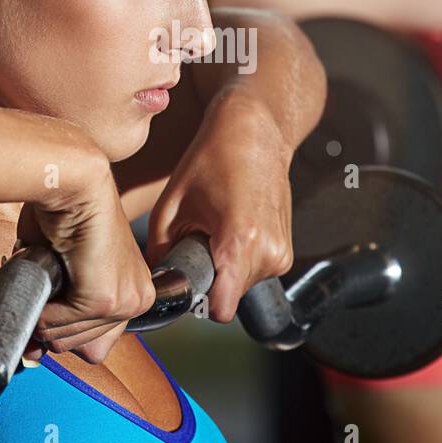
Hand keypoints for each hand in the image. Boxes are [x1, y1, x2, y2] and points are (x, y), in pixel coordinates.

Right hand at [15, 158, 155, 364]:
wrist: (73, 181)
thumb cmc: (66, 212)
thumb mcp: (65, 272)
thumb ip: (57, 315)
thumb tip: (33, 352)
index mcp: (133, 292)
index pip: (95, 343)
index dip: (64, 329)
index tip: (48, 309)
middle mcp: (138, 299)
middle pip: (81, 347)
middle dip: (52, 321)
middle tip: (46, 283)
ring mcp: (123, 301)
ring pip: (65, 338)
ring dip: (44, 311)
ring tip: (50, 270)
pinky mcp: (103, 298)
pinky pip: (55, 324)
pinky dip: (39, 305)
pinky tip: (48, 273)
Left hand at [145, 91, 293, 323]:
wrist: (255, 133)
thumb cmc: (213, 159)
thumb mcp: (171, 206)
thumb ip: (160, 253)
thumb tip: (155, 285)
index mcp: (240, 240)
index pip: (221, 309)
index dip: (197, 302)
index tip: (186, 281)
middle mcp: (268, 252)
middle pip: (227, 297)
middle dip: (209, 278)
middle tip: (199, 240)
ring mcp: (282, 252)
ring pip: (240, 286)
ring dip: (224, 267)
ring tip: (217, 229)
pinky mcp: (286, 250)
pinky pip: (254, 272)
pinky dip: (238, 259)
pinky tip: (232, 227)